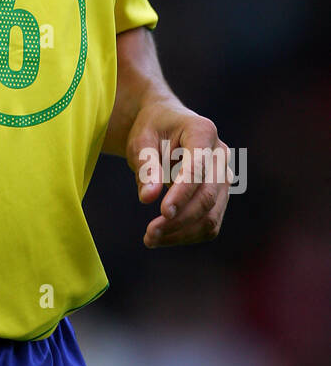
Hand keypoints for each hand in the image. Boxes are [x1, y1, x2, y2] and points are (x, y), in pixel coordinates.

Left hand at [126, 100, 231, 247]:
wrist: (164, 126)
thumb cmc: (151, 130)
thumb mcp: (141, 141)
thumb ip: (146, 167)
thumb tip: (147, 198)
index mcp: (202, 132)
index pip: (197, 169)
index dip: (182, 193)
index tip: (162, 213)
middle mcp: (220, 154)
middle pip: (207, 196)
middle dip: (180, 219)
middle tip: (149, 234)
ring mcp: (224, 176)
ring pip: (212, 215)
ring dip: (183, 232)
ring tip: (151, 239)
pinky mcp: (220, 194)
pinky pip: (210, 222)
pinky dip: (189, 234)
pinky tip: (164, 237)